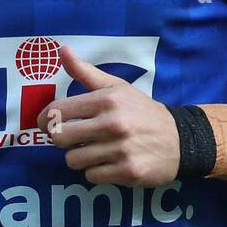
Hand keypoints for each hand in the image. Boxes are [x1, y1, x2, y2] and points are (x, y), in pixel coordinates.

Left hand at [37, 45, 179, 186]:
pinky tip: (109, 161)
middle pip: (59, 138)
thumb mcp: (117, 87)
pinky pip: (91, 176)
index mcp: (107, 100)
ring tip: (95, 149)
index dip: (45, 119)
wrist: (181, 139)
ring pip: (73, 160)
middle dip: (61, 139)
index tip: (47, 123)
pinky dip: (96, 171)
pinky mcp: (127, 171)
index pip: (57, 111)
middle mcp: (113, 123)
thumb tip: (61, 50)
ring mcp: (120, 149)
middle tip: (73, 138)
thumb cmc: (141, 111)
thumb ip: (85, 72)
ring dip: (80, 157)